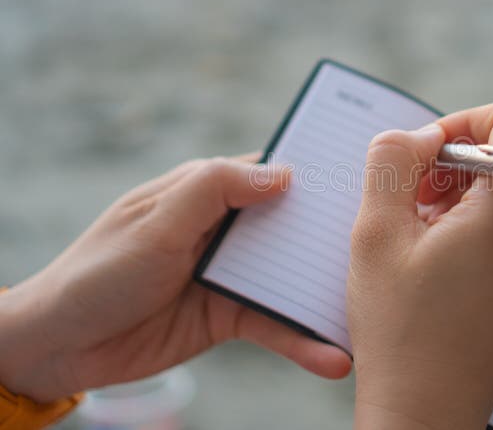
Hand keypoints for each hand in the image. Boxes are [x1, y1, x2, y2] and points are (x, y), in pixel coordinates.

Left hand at [0, 156, 350, 403]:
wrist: (61, 345)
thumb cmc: (99, 269)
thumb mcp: (156, 221)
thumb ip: (216, 189)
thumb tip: (286, 175)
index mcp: (208, 191)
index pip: (273, 172)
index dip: (317, 172)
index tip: (368, 176)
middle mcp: (228, 228)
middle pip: (294, 226)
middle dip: (335, 235)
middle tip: (393, 241)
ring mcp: (233, 273)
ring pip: (292, 278)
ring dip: (327, 293)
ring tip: (373, 309)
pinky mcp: (231, 317)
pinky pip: (275, 326)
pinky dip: (303, 342)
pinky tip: (333, 358)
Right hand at [348, 98, 492, 429]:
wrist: (429, 411)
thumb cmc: (398, 330)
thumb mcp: (375, 234)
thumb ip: (392, 159)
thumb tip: (421, 132)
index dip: (465, 120)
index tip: (425, 159)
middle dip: (463, 155)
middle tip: (417, 198)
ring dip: (471, 184)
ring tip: (425, 226)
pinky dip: (485, 212)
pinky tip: (444, 246)